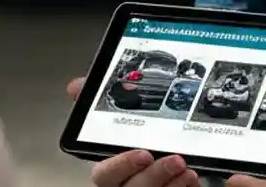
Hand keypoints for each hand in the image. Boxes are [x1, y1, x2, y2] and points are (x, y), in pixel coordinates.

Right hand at [66, 76, 202, 186]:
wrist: (169, 156)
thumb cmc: (138, 140)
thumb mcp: (117, 118)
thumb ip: (98, 104)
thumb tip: (75, 87)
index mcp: (111, 168)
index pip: (104, 174)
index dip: (121, 166)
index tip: (142, 154)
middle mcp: (127, 184)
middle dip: (153, 176)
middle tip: (175, 160)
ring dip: (172, 182)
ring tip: (185, 165)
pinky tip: (190, 176)